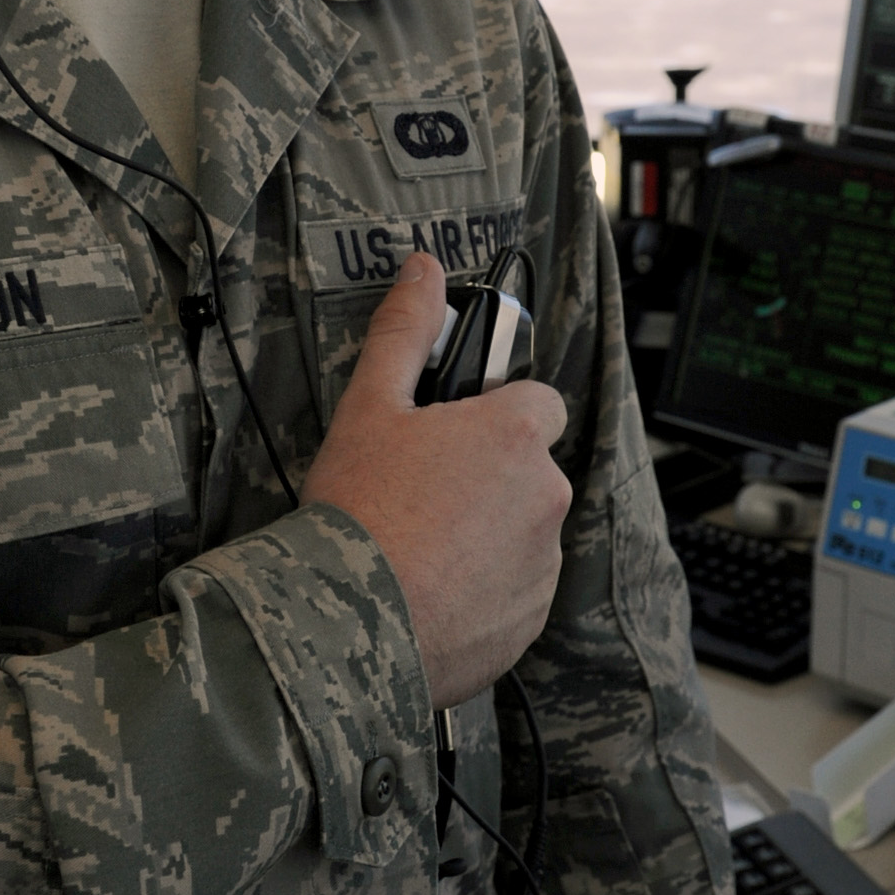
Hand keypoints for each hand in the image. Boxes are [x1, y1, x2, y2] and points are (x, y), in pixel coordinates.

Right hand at [301, 253, 569, 709]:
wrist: (348, 624)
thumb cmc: (358, 510)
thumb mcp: (369, 406)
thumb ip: (404, 331)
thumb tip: (422, 270)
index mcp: (517, 435)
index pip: (539, 402)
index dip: (497, 414)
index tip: (454, 433)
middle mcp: (546, 495)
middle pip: (530, 469)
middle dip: (489, 476)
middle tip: (421, 493)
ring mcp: (543, 563)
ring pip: (524, 531)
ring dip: (489, 533)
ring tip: (420, 546)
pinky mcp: (530, 620)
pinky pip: (515, 591)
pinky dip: (484, 589)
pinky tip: (430, 590)